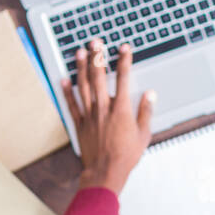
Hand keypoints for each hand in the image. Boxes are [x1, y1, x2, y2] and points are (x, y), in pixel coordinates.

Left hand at [62, 39, 154, 194]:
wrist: (105, 172)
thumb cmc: (126, 156)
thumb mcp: (144, 135)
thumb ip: (146, 112)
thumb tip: (150, 94)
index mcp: (122, 109)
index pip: (124, 78)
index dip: (124, 61)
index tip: (124, 48)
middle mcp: (104, 108)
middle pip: (99, 77)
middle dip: (98, 57)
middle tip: (96, 42)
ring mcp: (90, 115)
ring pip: (84, 86)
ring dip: (81, 68)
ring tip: (79, 52)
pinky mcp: (80, 124)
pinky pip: (71, 104)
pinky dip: (67, 91)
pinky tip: (64, 79)